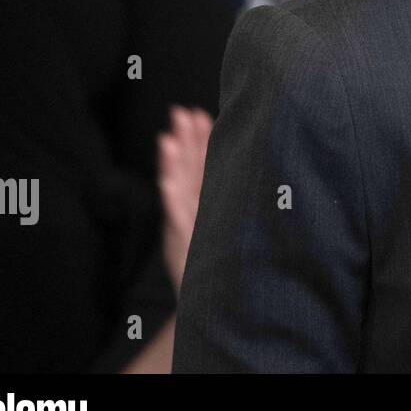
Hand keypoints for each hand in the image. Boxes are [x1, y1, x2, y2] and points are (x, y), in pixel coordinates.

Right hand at [157, 104, 213, 295]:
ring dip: (172, 162)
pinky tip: (166, 181)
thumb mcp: (224, 224)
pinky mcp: (180, 240)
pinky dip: (170, 194)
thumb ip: (226, 196)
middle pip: (187, 168)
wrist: (211, 299)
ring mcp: (183, 222)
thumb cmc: (219, 258)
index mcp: (203, 201)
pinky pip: (174, 213)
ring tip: (168, 139)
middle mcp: (191, 208)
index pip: (201, 164)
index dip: (200, 140)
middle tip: (180, 112)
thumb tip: (244, 169)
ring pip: (177, 187)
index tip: (200, 113)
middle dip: (183, 140)